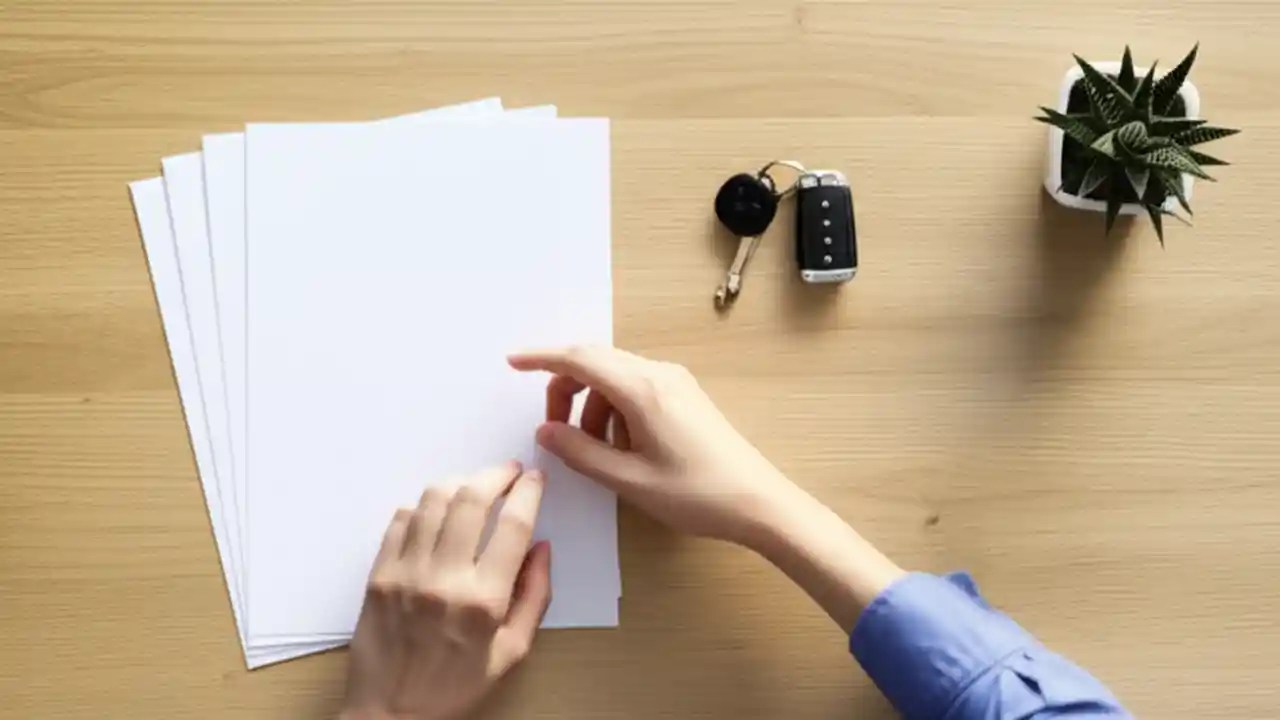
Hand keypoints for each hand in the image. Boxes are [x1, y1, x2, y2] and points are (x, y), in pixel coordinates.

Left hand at [340, 463, 551, 719]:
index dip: (529, 493)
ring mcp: (406, 574)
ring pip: (433, 500)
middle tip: (509, 472)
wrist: (391, 716)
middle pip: (472, 499)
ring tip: (474, 487)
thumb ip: (535, 596)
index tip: (535, 480)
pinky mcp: (378, 575)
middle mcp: (444, 580)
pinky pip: (400, 520)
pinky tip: (436, 513)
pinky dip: (423, 506)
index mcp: (484, 601)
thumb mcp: (512, 653)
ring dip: (459, 483)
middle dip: (496, 475)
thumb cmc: (455, 689)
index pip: (513, 526)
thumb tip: (542, 547)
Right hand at [511, 346, 903, 631]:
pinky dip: (614, 410)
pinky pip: (634, 389)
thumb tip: (545, 432)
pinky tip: (621, 448)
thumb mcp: (629, 480)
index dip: (541, 358)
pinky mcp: (683, 395)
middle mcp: (659, 374)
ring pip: (613, 377)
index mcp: (643, 390)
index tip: (512, 362)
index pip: (581, 358)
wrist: (759, 502)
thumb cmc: (695, 495)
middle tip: (553, 432)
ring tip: (594, 452)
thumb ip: (581, 453)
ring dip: (590, 406)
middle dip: (564, 389)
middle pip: (595, 362)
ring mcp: (674, 382)